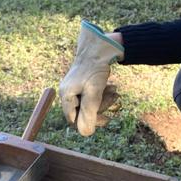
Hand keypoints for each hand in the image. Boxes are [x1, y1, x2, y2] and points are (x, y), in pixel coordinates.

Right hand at [58, 20, 123, 135]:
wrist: (100, 47)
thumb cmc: (94, 70)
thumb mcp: (93, 94)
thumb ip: (88, 113)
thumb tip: (85, 133)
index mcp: (66, 95)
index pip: (74, 120)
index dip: (90, 121)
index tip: (105, 117)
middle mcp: (68, 92)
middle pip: (83, 111)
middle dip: (100, 107)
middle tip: (113, 99)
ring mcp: (75, 87)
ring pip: (90, 103)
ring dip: (104, 100)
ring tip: (114, 91)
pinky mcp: (84, 83)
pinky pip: (93, 94)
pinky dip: (103, 93)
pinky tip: (112, 88)